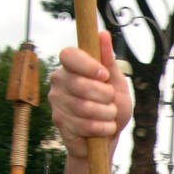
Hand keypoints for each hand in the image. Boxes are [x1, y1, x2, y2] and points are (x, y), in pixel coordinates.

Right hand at [48, 31, 132, 160]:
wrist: (107, 139)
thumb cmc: (112, 107)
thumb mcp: (116, 83)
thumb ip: (109, 61)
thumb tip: (103, 34)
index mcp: (71, 67)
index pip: (69, 55)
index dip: (89, 65)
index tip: (105, 76)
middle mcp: (59, 81)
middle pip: (81, 84)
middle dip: (106, 96)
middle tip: (111, 102)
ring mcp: (56, 102)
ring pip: (85, 107)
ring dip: (107, 114)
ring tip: (109, 116)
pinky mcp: (59, 122)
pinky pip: (86, 125)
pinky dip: (103, 128)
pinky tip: (104, 128)